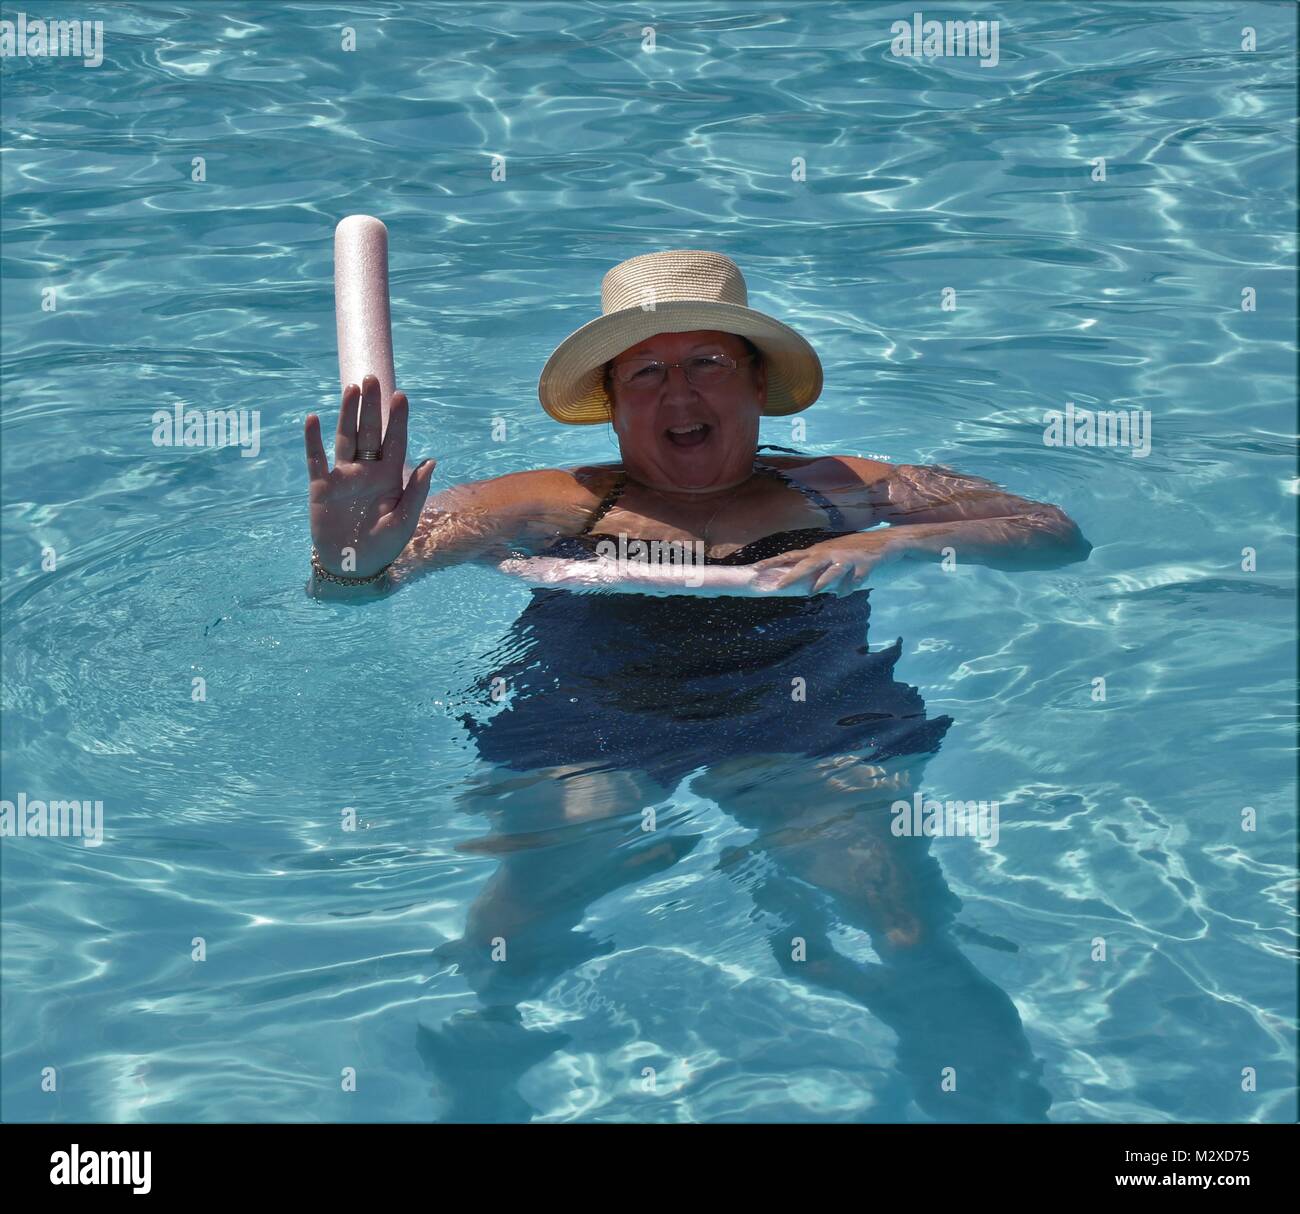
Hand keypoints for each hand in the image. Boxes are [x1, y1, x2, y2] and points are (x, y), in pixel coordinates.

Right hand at [304, 374, 435, 576]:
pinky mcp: (322, 487)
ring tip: (351, 389)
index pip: (395, 442)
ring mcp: (343, 477)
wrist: (353, 566)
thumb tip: (431, 461)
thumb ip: (415, 491)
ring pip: (346, 438)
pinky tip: (313, 419)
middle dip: (372, 407)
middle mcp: (367, 471)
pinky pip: (317, 460)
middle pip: (369, 432)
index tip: (401, 395)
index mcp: (390, 477)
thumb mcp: (404, 521)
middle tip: (373, 379)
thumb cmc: (383, 546)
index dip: (398, 420)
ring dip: (347, 414)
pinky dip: (313, 440)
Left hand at [751, 531, 900, 594]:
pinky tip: (843, 594)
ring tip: (812, 593)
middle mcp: (831, 552)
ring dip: (821, 582)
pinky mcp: (865, 563)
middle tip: (778, 587)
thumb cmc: (857, 550)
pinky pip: (855, 578)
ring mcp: (848, 557)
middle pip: (809, 563)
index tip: (756, 569)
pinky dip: (849, 586)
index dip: (774, 562)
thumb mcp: (833, 556)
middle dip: (793, 575)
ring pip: (831, 570)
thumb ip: (819, 569)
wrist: (888, 541)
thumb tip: (803, 584)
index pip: (792, 555)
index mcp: (820, 551)